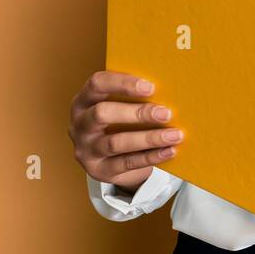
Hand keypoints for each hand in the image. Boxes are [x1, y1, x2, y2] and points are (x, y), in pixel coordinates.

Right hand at [69, 70, 183, 195]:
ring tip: (174, 135)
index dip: (122, 83)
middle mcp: (80, 125)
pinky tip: (169, 150)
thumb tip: (170, 90)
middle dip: (137, 113)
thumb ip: (134, 98)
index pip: (96, 84)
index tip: (151, 87)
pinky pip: (127, 163)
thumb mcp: (117, 107)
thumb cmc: (117, 124)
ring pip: (116, 143)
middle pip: (102, 114)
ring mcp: (87, 150)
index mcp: (83, 101)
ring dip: (149, 138)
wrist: (107, 160)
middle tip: (166, 113)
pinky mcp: (99, 170)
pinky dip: (151, 156)